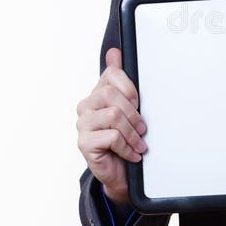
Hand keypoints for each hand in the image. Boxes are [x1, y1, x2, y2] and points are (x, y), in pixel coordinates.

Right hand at [76, 47, 146, 204]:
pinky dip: (127, 147)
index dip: (130, 88)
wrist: (121, 172)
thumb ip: (122, 81)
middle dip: (133, 112)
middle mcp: (86, 106)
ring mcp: (82, 125)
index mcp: (97, 93)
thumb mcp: (129, 108)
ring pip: (113, 115)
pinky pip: (111, 137)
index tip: (138, 103)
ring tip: (139, 144)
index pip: (111, 75)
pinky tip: (132, 154)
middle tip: (142, 128)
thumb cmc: (125, 138)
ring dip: (132, 132)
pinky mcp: (84, 143)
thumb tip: (114, 52)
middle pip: (111, 94)